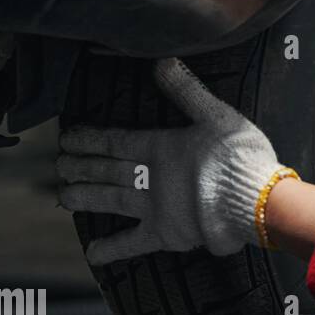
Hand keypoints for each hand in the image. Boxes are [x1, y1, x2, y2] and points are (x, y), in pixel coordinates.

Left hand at [57, 58, 284, 263]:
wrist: (255, 199)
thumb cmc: (241, 155)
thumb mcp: (217, 115)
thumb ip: (186, 91)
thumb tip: (162, 61)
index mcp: (158, 147)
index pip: (113, 141)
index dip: (88, 139)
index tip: (67, 140)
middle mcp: (148, 177)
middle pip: (104, 170)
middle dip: (79, 166)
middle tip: (59, 165)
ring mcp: (153, 207)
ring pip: (109, 200)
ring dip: (84, 197)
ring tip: (64, 196)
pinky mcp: (166, 234)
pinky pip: (132, 243)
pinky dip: (112, 249)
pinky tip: (91, 253)